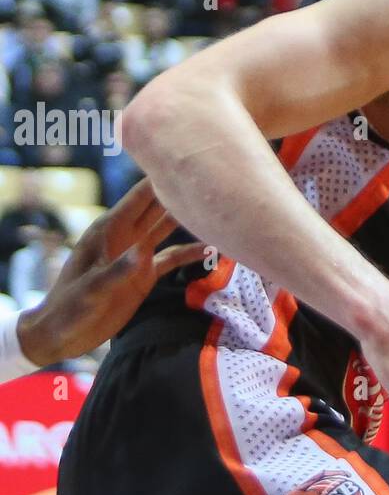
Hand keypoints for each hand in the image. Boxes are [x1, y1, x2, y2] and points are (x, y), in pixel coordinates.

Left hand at [16, 178, 207, 366]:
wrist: (63, 333)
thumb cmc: (69, 308)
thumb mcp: (91, 291)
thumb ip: (118, 271)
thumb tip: (144, 252)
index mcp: (109, 230)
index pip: (140, 197)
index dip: (162, 178)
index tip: (189, 161)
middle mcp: (126, 235)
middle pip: (158, 206)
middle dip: (181, 192)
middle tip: (215, 177)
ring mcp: (136, 254)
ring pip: (167, 228)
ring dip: (189, 218)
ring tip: (219, 206)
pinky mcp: (144, 274)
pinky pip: (172, 258)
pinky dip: (190, 252)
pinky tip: (212, 248)